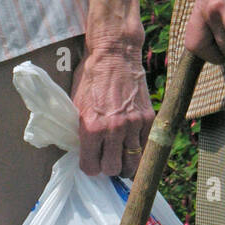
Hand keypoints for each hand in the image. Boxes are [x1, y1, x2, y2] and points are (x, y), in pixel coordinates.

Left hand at [69, 44, 154, 178]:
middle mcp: (114, 129)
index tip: (92, 162)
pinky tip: (132, 142)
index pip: (92, 167)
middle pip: (114, 169)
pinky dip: (139, 148)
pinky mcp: (148, 118)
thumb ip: (81, 130)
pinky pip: (146, 146)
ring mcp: (133, 124)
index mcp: (92, 128)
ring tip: (122, 157)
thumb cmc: (91, 77)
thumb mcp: (76, 105)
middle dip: (108, 167)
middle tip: (107, 159)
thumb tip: (82, 150)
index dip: (90, 167)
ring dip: (126, 162)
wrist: (114, 55)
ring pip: (133, 162)